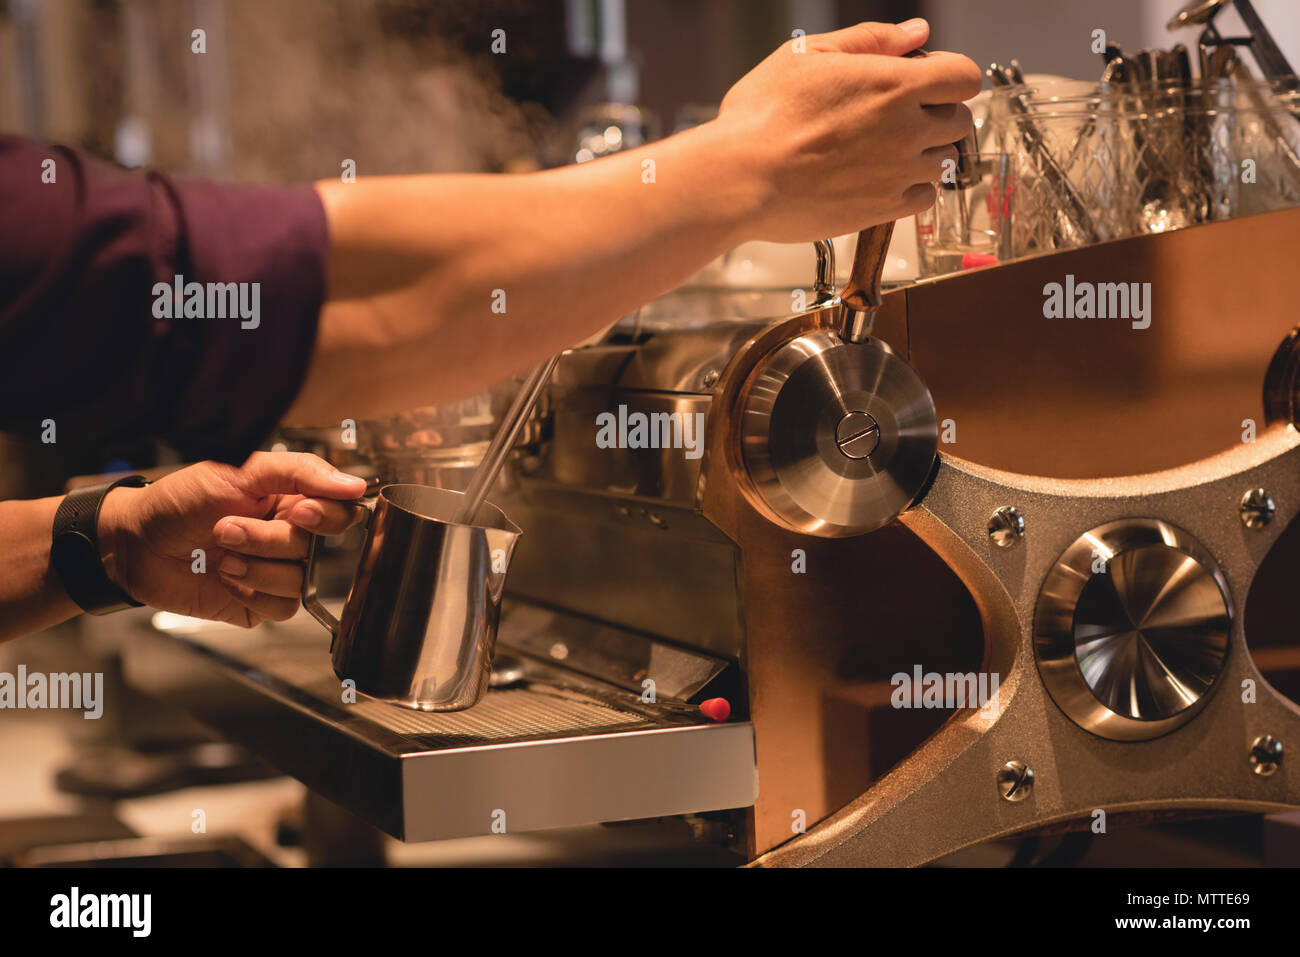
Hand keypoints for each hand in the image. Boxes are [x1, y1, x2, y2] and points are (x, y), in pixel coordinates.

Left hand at [99, 452, 366, 626]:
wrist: (136, 543)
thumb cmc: (181, 500)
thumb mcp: (241, 470)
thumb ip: (301, 471)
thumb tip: (355, 485)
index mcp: (293, 500)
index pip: (342, 512)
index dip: (327, 516)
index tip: (299, 510)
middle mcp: (291, 536)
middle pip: (319, 547)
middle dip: (270, 539)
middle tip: (227, 528)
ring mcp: (278, 571)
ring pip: (301, 579)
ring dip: (256, 566)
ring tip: (221, 553)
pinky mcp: (261, 602)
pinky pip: (284, 607)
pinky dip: (254, 591)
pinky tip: (226, 578)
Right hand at [713, 18, 981, 241]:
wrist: (741, 179)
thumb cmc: (762, 116)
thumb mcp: (807, 54)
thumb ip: (870, 39)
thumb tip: (915, 33)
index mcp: (894, 84)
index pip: (965, 77)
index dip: (950, 76)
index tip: (928, 81)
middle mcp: (906, 129)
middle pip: (960, 121)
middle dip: (938, 113)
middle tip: (900, 116)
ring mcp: (898, 173)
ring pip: (944, 161)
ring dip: (924, 152)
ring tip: (884, 150)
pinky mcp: (883, 210)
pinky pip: (924, 198)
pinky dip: (912, 187)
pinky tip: (882, 178)